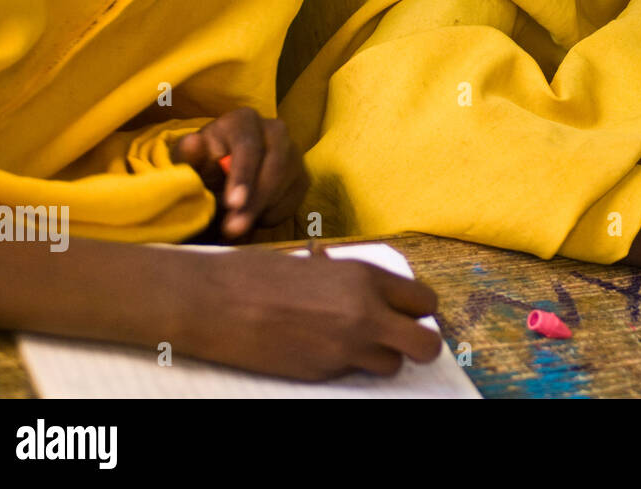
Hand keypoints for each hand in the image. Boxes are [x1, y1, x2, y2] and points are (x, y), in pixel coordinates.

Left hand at [170, 107, 308, 240]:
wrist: (221, 178)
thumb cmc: (203, 166)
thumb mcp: (190, 162)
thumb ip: (189, 155)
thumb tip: (194, 143)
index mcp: (243, 120)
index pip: (248, 146)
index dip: (242, 175)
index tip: (232, 204)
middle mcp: (275, 130)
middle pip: (275, 164)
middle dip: (256, 199)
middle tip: (235, 228)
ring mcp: (293, 152)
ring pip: (287, 183)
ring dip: (263, 210)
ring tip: (236, 229)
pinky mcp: (302, 175)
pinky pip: (295, 198)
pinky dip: (274, 214)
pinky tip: (253, 218)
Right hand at [182, 248, 442, 380]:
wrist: (213, 301)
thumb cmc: (259, 274)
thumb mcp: (318, 266)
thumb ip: (352, 283)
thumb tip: (374, 294)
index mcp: (365, 277)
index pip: (424, 301)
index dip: (417, 310)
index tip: (404, 312)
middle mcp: (365, 313)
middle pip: (427, 344)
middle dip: (419, 343)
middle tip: (398, 339)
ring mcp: (344, 347)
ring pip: (393, 365)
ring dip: (380, 357)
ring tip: (351, 344)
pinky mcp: (321, 373)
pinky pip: (352, 374)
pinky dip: (344, 366)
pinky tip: (317, 349)